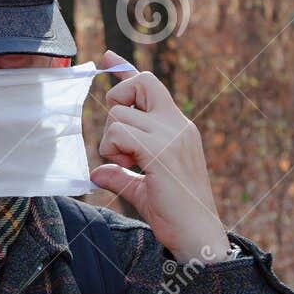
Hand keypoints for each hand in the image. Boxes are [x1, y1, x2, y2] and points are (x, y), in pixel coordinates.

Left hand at [90, 50, 230, 265]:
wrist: (198, 236)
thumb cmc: (174, 215)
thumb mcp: (141, 189)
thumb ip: (120, 174)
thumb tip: (95, 173)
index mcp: (178, 127)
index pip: (151, 85)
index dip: (126, 70)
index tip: (108, 58)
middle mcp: (177, 124)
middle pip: (138, 83)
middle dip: (117, 104)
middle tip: (120, 140)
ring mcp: (171, 134)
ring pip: (120, 114)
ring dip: (112, 141)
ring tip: (129, 164)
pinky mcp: (161, 151)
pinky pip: (120, 133)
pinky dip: (113, 150)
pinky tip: (128, 166)